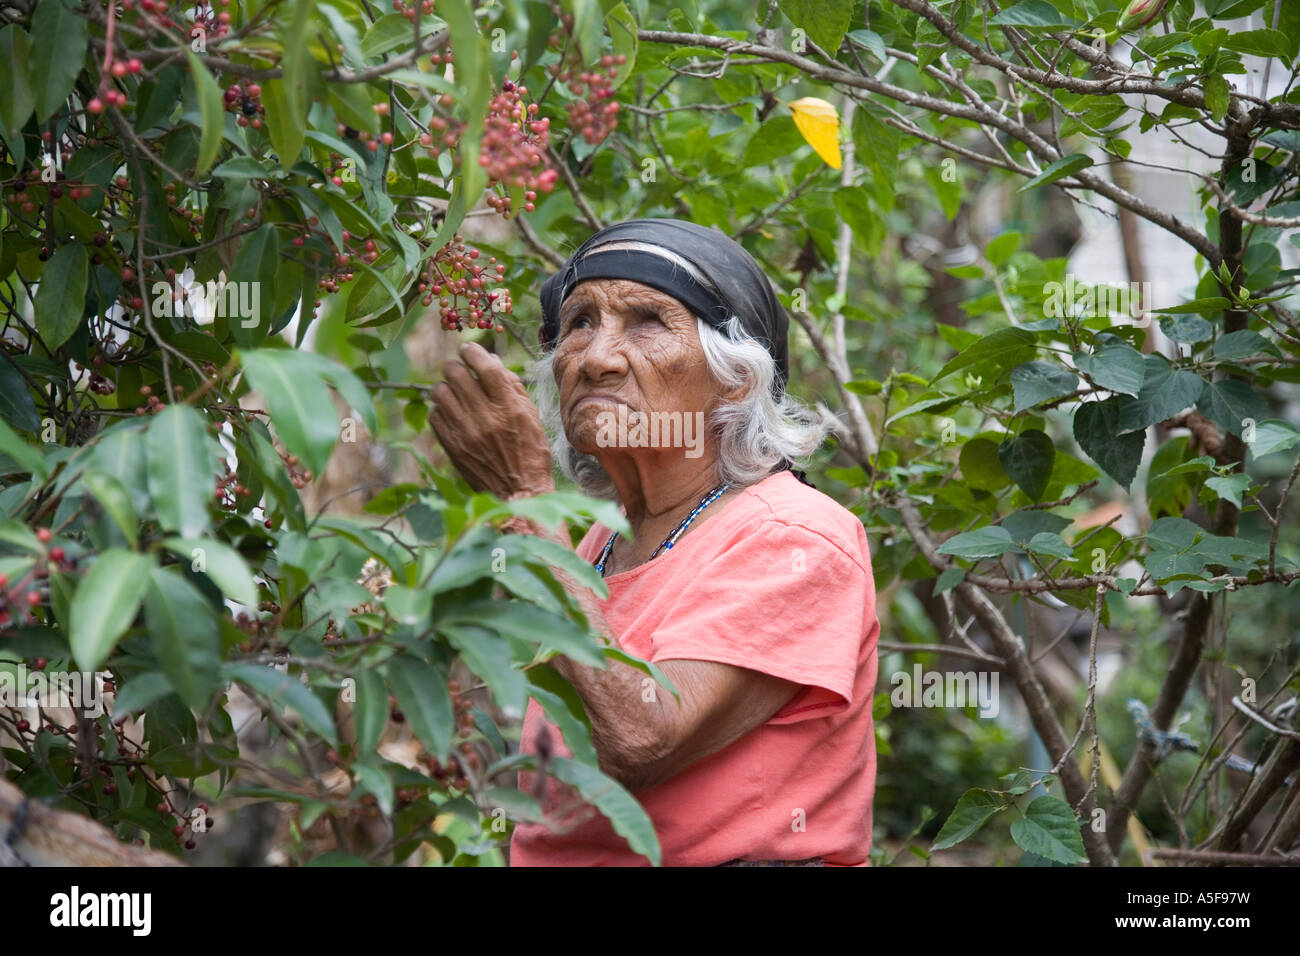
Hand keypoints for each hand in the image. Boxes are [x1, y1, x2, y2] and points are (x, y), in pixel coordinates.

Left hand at [428, 341, 554, 500]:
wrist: (518, 492)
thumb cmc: (530, 452)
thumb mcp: (531, 417)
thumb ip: (512, 387)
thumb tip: (491, 362)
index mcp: (510, 408)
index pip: (486, 368)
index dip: (474, 352)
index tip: (469, 349)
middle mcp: (486, 418)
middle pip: (457, 374)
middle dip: (457, 366)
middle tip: (461, 369)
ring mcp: (465, 433)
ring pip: (440, 392)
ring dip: (447, 387)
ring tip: (456, 392)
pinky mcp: (452, 446)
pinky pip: (435, 415)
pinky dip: (442, 409)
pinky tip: (453, 414)